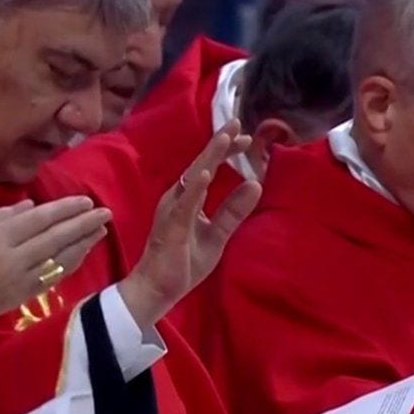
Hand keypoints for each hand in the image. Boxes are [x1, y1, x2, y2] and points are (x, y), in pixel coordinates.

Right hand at [0, 197, 111, 340]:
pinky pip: (51, 278)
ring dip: (82, 244)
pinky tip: (80, 255)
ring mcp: (18, 282)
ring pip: (59, 259)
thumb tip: (29, 208)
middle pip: (55, 238)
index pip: (39, 220)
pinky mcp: (19, 298)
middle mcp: (11, 260)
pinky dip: (69, 264)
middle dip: (82, 224)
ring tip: (99, 230)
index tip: (85, 200)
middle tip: (104, 212)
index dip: (64, 209)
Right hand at [118, 121, 260, 328]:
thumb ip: (233, 211)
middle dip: (219, 145)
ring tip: (224, 139)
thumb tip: (255, 184)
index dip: (224, 152)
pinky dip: (195, 188)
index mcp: (188, 201)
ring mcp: (172, 212)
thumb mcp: (216, 235)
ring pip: (192, 179)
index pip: (208, 169)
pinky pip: (184, 205)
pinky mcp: (171, 227)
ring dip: (208, 158)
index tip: (245, 137)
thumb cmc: (183, 263)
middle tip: (238, 124)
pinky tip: (207, 174)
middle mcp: (177, 200)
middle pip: (200, 166)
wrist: (157, 290)